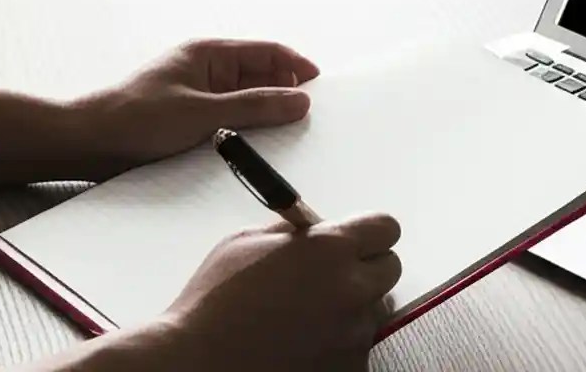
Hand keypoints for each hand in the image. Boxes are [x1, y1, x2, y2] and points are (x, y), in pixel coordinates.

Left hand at [73, 39, 320, 179]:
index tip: (322, 88)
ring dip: (266, 114)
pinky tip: (257, 147)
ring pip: (248, 100)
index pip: (268, 51)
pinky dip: (248, 129)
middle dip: (286, 92)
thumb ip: (255, 107)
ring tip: (287, 135)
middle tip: (310, 117)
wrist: (85, 143)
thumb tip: (301, 100)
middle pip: (262, 75)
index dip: (298, 66)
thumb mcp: (203, 113)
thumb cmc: (135, 119)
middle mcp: (207, 69)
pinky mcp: (192, 119)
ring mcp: (199, 94)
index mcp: (209, 53)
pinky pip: (232, 119)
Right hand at [157, 213, 401, 371]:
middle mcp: (352, 289)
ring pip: (373, 310)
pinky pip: (358, 347)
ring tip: (305, 318)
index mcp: (331, 248)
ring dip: (351, 309)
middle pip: (390, 268)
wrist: (195, 364)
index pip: (386, 227)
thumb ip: (295, 232)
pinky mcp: (351, 367)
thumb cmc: (212, 302)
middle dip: (364, 268)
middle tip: (329, 278)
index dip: (368, 232)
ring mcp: (354, 333)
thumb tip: (319, 229)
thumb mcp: (247, 242)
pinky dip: (338, 345)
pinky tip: (303, 345)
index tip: (353, 240)